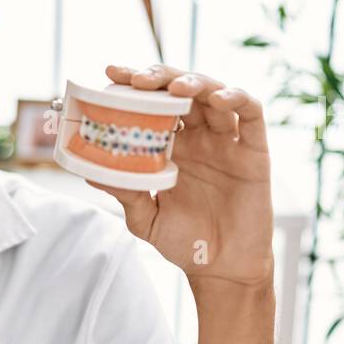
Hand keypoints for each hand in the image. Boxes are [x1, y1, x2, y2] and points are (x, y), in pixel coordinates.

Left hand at [88, 64, 274, 291]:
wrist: (219, 270)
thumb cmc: (183, 242)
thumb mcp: (145, 217)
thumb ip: (123, 191)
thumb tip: (89, 171)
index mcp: (171, 147)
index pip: (153, 104)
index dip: (134, 85)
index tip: (111, 74)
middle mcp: (199, 138)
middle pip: (182, 90)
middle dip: (160, 77)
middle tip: (138, 79)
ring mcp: (227, 142)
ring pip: (215, 95)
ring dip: (195, 82)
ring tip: (175, 87)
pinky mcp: (254, 152)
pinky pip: (251, 115)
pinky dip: (237, 98)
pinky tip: (219, 99)